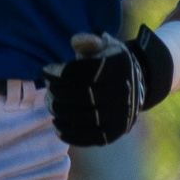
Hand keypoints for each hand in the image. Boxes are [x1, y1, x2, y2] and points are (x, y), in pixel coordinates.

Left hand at [41, 28, 174, 145]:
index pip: (82, 73)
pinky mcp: (113, 134)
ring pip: (82, 118)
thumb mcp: (103, 46)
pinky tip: (56, 123)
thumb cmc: (109, 63)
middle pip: (80, 96)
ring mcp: (119, 116)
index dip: (58, 73)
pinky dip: (68, 133)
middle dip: (57, 93)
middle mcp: (121, 93)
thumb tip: (76, 41)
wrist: (133, 87)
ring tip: (50, 103)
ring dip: (59, 111)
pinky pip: (88, 138)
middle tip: (48, 89)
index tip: (46, 70)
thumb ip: (88, 41)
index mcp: (117, 68)